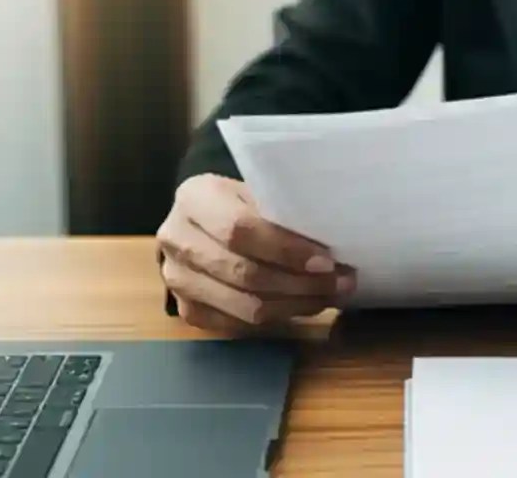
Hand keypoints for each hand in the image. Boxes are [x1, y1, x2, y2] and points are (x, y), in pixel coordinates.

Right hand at [158, 174, 355, 331]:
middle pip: (243, 273)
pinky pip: (239, 325)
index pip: (240, 230)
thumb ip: (283, 214)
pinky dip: (278, 318)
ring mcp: (177, 279)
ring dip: (296, 305)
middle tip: (340, 282)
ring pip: (244, 306)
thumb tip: (333, 246)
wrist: (201, 223)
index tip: (326, 261)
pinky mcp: (187, 310)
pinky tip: (305, 305)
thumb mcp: (257, 192)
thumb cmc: (239, 202)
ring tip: (331, 295)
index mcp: (194, 198)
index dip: (285, 250)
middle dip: (299, 283)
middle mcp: (176, 239)